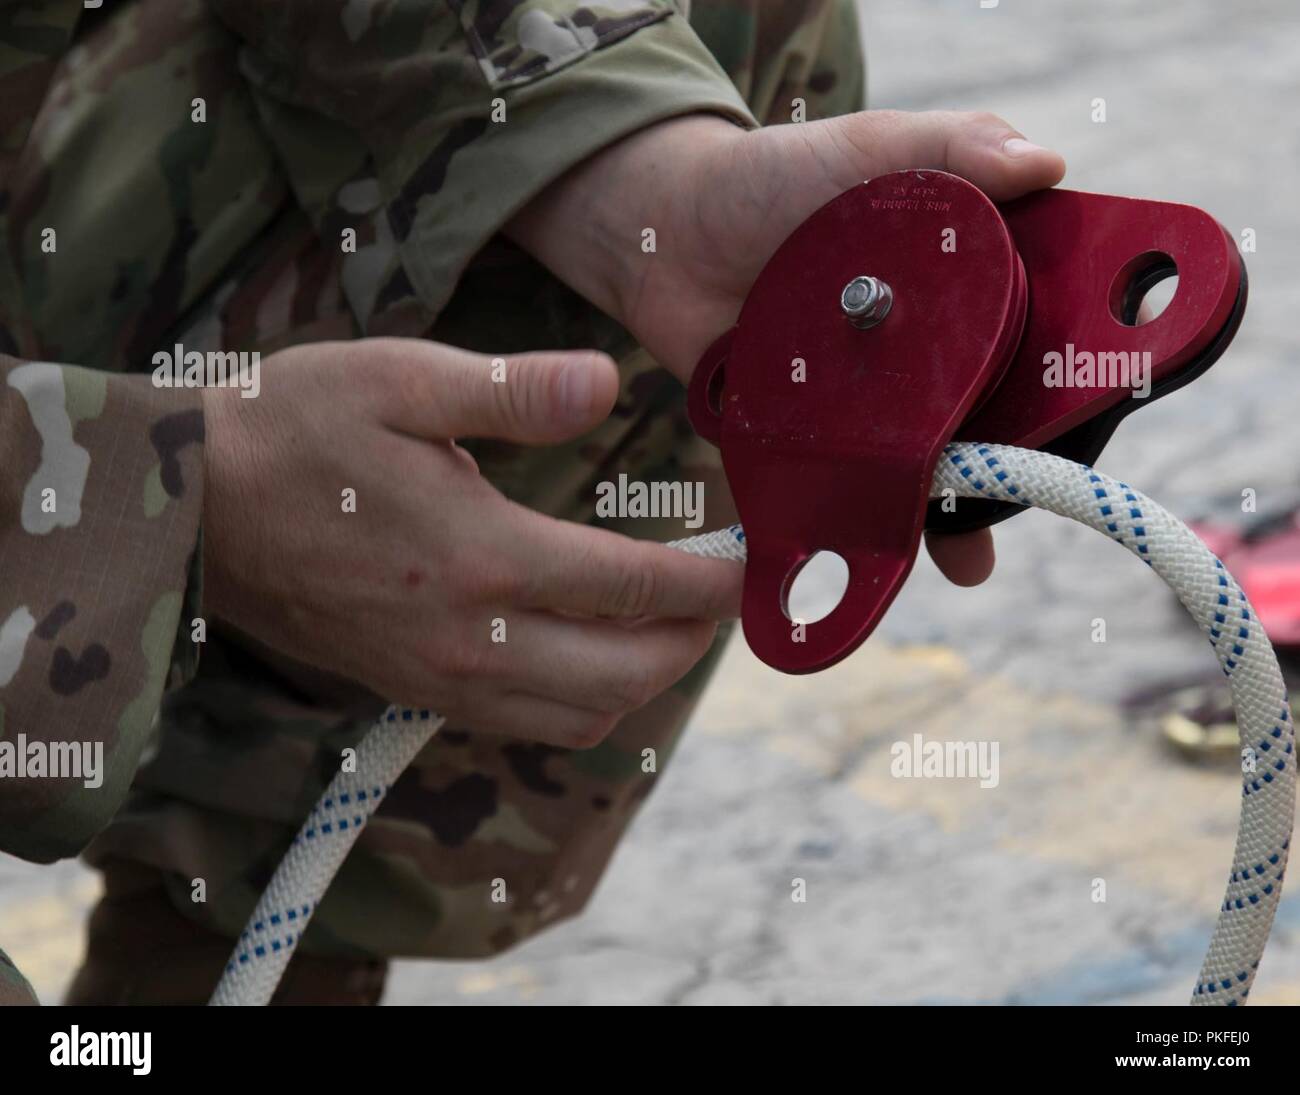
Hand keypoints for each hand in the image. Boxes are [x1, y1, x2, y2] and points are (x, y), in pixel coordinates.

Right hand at [201, 339, 742, 746]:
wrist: (193, 508)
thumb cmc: (295, 430)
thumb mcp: (401, 379)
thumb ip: (515, 392)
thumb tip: (608, 383)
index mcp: (483, 557)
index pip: (632, 588)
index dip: (706, 581)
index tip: (748, 563)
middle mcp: (471, 638)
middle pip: (623, 675)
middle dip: (690, 642)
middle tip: (718, 597)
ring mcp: (441, 677)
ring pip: (580, 718)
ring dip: (641, 680)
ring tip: (666, 627)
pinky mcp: (414, 690)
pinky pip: (527, 724)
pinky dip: (581, 702)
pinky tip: (587, 652)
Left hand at [509, 109, 1067, 585]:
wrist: (661, 234)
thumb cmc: (768, 178)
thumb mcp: (866, 147)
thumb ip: (949, 147)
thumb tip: (1046, 164)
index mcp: (961, 277)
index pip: (1040, 327)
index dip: (1071, 366)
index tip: (1090, 399)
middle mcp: (927, 347)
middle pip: (991, 412)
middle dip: (1014, 460)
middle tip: (1023, 495)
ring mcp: (872, 399)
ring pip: (924, 460)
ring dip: (947, 509)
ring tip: (964, 555)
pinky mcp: (813, 435)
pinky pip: (845, 481)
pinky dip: (860, 515)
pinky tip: (874, 548)